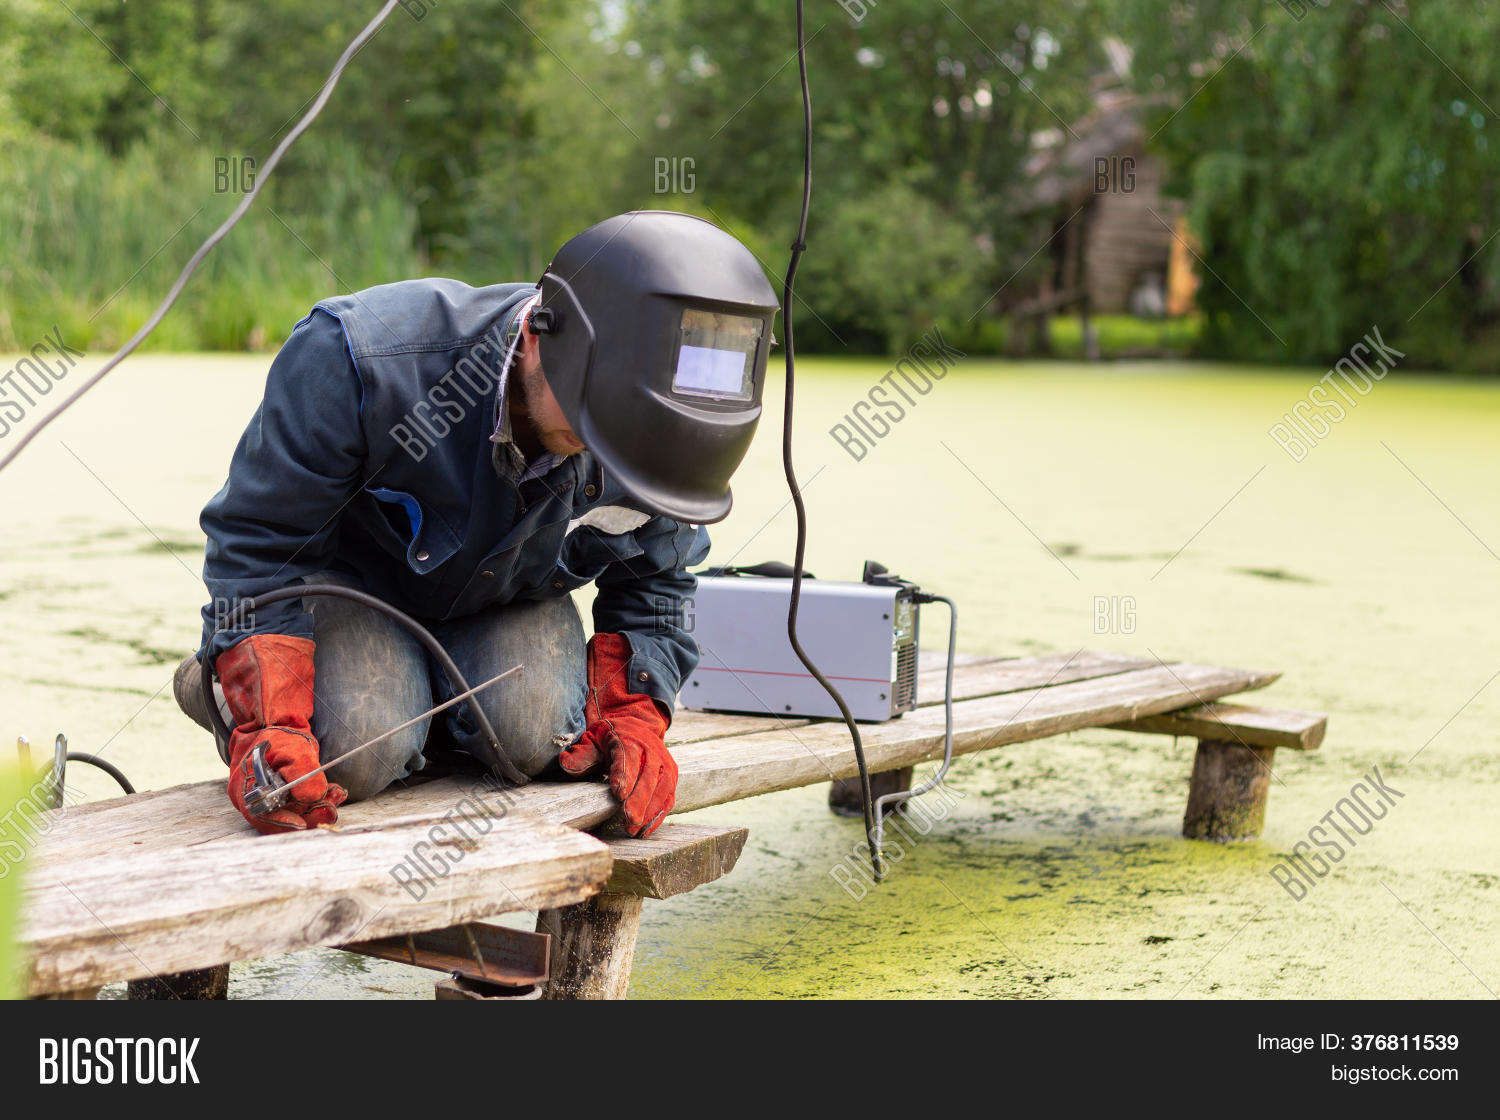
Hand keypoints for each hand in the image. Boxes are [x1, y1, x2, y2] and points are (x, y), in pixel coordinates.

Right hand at [218, 634, 345, 833]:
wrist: (274, 717)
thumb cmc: (278, 731)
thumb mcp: (293, 749)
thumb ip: (301, 773)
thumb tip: (311, 797)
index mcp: (245, 788)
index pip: (263, 817)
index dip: (285, 823)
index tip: (306, 821)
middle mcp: (251, 797)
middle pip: (282, 818)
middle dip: (310, 813)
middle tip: (334, 803)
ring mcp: (264, 795)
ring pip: (293, 812)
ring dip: (317, 805)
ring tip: (338, 793)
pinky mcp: (278, 792)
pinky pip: (297, 803)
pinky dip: (315, 799)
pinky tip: (333, 791)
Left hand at [559, 633, 676, 836]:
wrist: (636, 726)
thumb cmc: (610, 737)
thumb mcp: (592, 739)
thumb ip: (581, 753)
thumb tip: (565, 763)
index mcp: (631, 740)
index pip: (629, 757)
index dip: (624, 775)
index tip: (617, 792)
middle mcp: (652, 751)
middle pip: (648, 776)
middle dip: (639, 799)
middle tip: (628, 819)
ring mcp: (665, 765)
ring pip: (662, 789)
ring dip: (650, 811)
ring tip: (635, 830)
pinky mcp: (670, 778)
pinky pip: (668, 799)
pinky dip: (658, 816)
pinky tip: (646, 831)